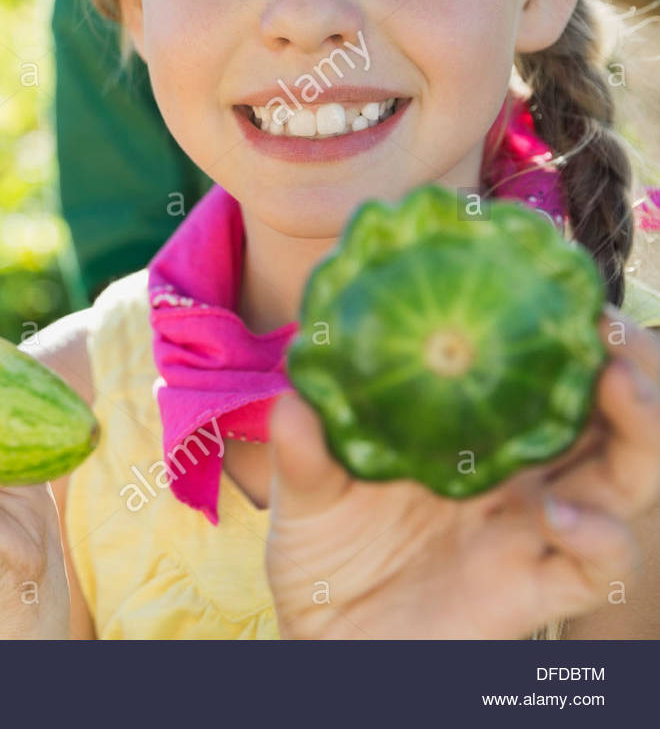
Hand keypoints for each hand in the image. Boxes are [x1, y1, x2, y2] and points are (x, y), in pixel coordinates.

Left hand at [265, 305, 659, 638]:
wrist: (326, 643)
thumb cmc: (326, 559)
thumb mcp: (304, 492)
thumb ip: (306, 442)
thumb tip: (298, 375)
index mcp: (476, 438)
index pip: (540, 374)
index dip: (563, 331)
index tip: (558, 280)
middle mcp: (522, 478)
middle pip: (607, 415)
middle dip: (631, 364)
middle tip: (611, 324)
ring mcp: (537, 533)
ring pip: (628, 479)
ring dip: (641, 430)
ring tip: (618, 386)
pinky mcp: (538, 590)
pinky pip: (598, 567)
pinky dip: (599, 539)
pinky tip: (563, 515)